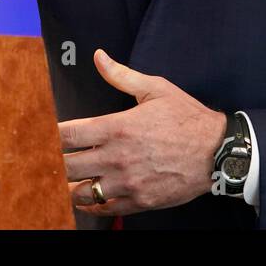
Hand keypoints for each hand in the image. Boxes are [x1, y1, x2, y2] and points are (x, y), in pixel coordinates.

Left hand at [59, 49, 227, 217]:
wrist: (217, 152)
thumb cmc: (187, 118)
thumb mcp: (155, 89)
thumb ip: (121, 75)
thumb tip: (98, 57)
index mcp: (118, 127)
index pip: (68, 135)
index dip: (51, 135)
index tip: (47, 134)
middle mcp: (118, 157)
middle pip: (68, 165)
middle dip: (58, 161)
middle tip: (55, 158)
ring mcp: (128, 182)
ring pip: (82, 191)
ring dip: (72, 185)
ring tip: (72, 178)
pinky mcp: (140, 200)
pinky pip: (105, 208)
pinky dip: (93, 204)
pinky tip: (91, 196)